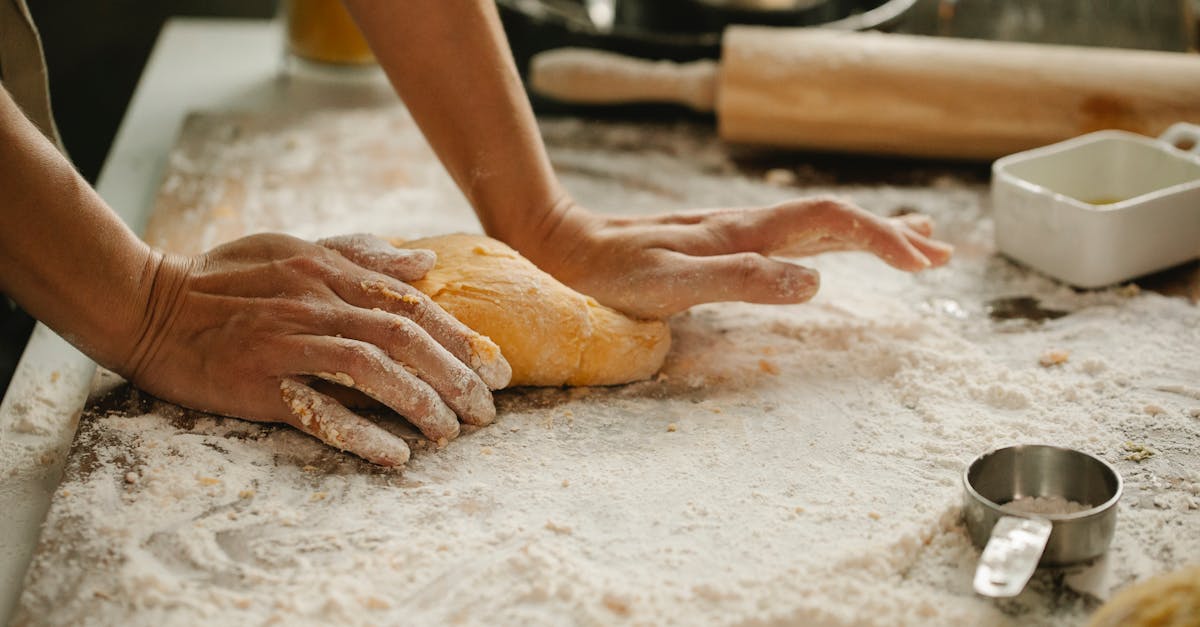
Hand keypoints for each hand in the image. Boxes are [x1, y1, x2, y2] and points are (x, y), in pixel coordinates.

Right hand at [117, 233, 511, 465]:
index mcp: (328, 272)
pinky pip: (319, 410)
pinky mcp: (258, 383)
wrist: (146, 304)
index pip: (412, 305)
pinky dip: (362, 432)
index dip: (462, 339)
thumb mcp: (292, 248)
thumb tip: (421, 263)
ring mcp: (287, 344)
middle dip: (457, 376)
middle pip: (405, 339)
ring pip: (372, 371)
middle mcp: (316, 304)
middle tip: (488, 411)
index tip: (498, 369)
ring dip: (421, 404)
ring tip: (452, 433)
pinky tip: (396, 454)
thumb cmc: (222, 278)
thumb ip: (359, 255)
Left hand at [511, 197, 952, 318]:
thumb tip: (816, 281)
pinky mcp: (721, 244)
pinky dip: (831, 240)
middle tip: (942, 254)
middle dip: (892, 235)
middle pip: (837, 218)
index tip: (924, 265)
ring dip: (870, 234)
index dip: (883, 239)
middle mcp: (748, 226)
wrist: (566, 246)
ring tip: (915, 245)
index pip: (833, 223)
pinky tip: (830, 250)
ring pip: (818, 224)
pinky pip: (791, 237)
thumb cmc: (612, 275)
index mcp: (746, 233)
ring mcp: (736, 233)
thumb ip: (741, 281)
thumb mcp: (672, 286)